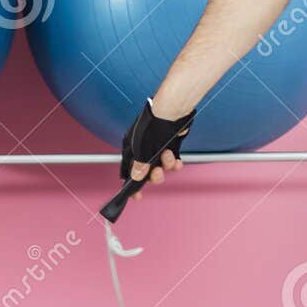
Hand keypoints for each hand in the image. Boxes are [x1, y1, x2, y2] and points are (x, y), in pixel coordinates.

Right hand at [101, 99, 197, 222]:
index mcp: (131, 148)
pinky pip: (172, 160)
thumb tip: (136, 178)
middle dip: (154, 175)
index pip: (128, 170)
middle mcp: (143, 148)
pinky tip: (178, 161)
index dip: (132, 185)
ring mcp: (157, 147)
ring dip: (166, 166)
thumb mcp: (142, 149)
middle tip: (158, 173)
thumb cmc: (153, 125)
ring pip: (161, 166)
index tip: (136, 197)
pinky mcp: (171, 145)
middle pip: (147, 171)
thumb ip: (140, 165)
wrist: (172, 110)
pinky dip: (175, 163)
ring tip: (168, 157)